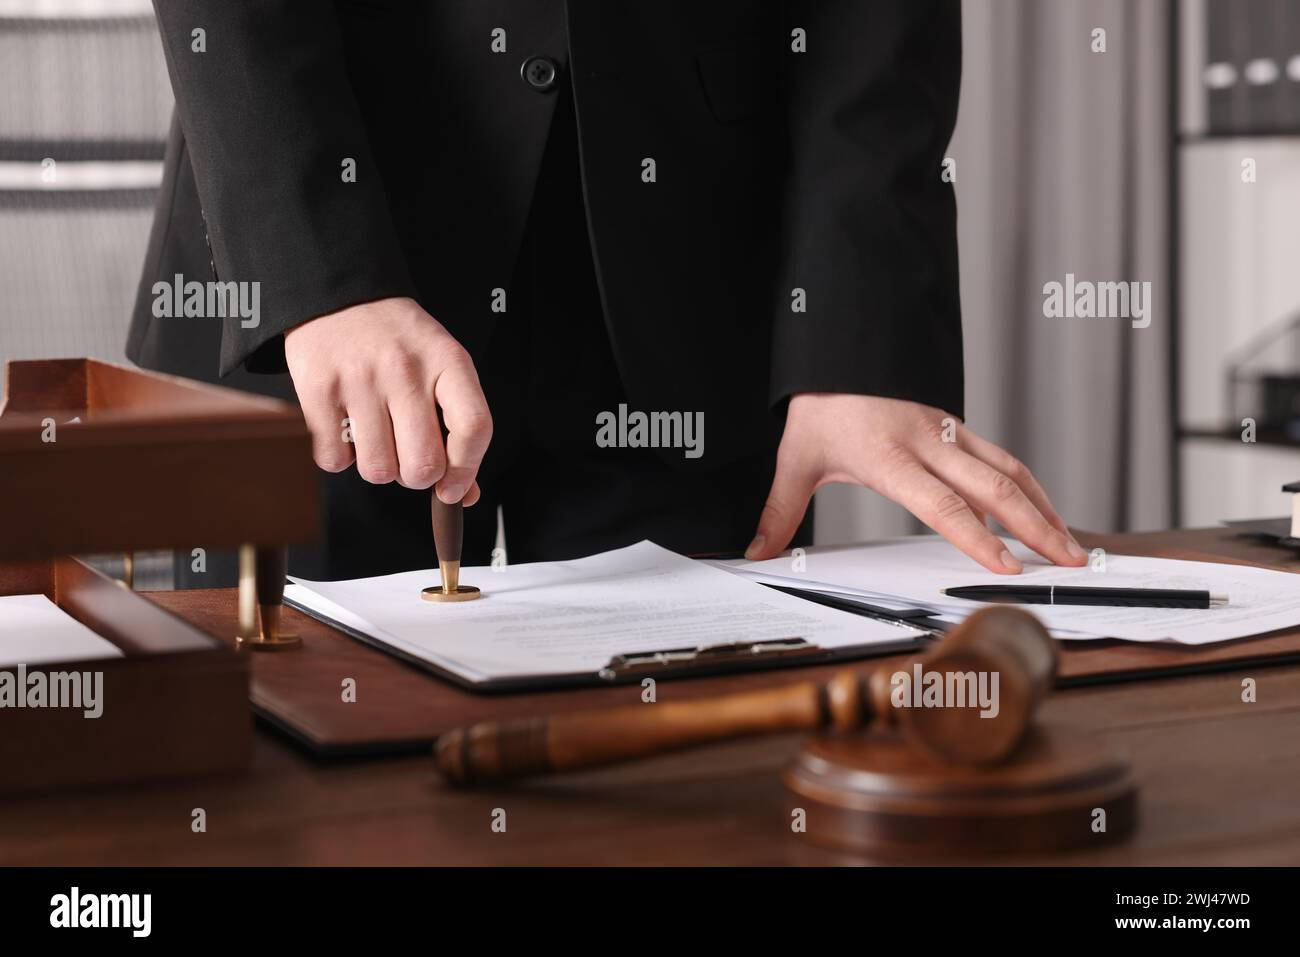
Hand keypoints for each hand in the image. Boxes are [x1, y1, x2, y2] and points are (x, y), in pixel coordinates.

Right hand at [284, 297, 490, 504]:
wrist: (339, 297)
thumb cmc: (398, 342)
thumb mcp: (440, 368)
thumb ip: (457, 429)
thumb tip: (465, 494)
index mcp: (448, 361)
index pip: (474, 428)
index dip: (467, 470)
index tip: (453, 489)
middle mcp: (406, 369)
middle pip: (423, 464)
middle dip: (416, 477)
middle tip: (407, 458)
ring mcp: (360, 379)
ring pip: (378, 470)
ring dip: (378, 467)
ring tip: (375, 438)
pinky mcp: (318, 389)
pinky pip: (334, 460)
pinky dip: (340, 458)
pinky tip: (345, 430)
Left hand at [746, 394, 1087, 572]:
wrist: (837, 346)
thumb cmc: (819, 402)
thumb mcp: (794, 459)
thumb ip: (780, 511)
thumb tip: (757, 550)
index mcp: (890, 456)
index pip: (943, 505)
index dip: (978, 539)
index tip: (1008, 568)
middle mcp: (928, 443)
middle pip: (994, 489)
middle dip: (1037, 527)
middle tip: (1067, 561)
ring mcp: (947, 432)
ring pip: (1008, 469)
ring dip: (1043, 506)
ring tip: (1069, 542)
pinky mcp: (954, 427)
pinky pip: (999, 457)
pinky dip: (1026, 485)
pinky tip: (1041, 508)